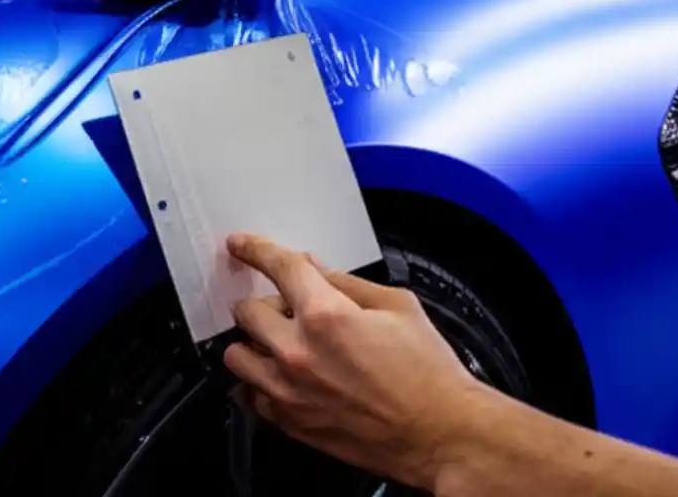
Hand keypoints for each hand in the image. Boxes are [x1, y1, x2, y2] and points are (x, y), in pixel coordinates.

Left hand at [221, 233, 495, 489]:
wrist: (441, 433)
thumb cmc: (428, 372)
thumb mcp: (398, 307)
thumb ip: (347, 283)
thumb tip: (314, 269)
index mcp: (326, 315)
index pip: (278, 267)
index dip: (255, 249)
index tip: (241, 244)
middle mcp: (296, 352)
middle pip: (246, 312)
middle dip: (264, 303)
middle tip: (287, 308)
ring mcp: (288, 392)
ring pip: (236, 355)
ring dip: (254, 343)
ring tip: (280, 344)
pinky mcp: (289, 424)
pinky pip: (247, 396)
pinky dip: (258, 382)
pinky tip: (281, 377)